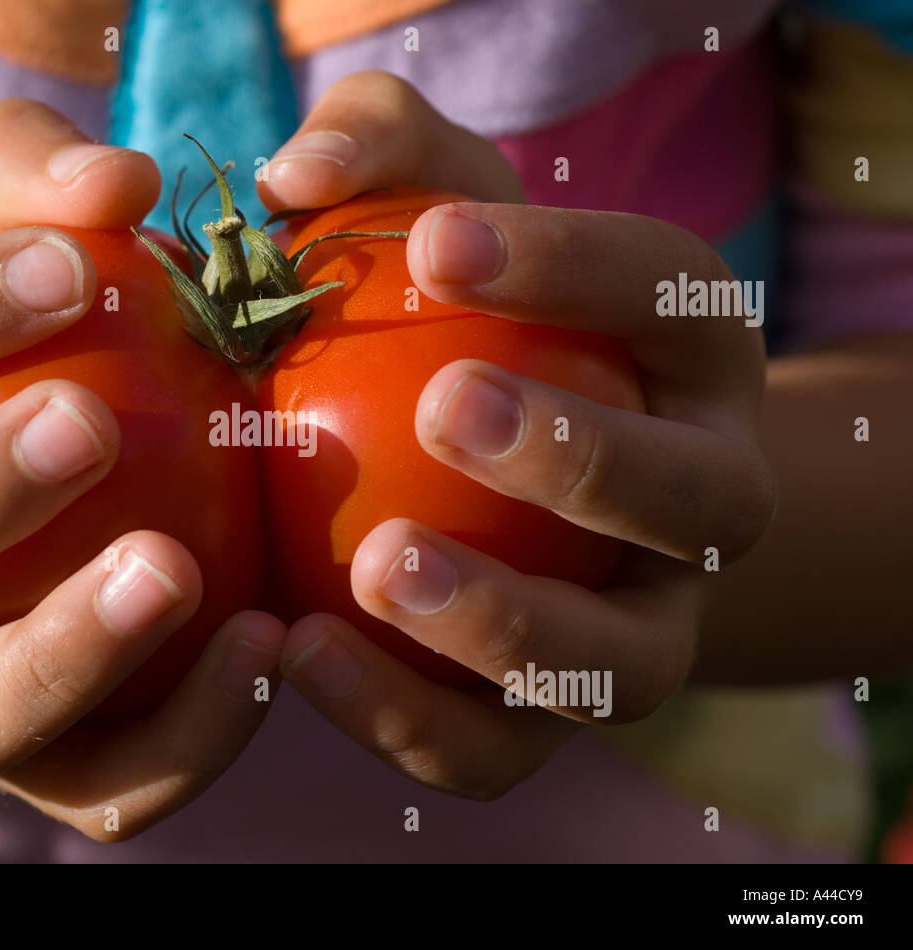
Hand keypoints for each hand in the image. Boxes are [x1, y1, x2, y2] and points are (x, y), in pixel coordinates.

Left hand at [261, 72, 775, 798]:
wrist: (514, 486)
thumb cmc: (461, 320)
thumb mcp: (440, 210)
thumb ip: (382, 154)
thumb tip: (294, 175)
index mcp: (688, 356)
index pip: (662, 293)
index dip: (568, 265)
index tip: (432, 241)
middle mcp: (699, 500)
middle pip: (689, 497)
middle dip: (579, 456)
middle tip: (445, 403)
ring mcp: (638, 628)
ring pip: (613, 664)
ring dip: (502, 625)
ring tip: (377, 568)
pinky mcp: (549, 720)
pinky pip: (498, 750)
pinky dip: (407, 718)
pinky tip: (299, 653)